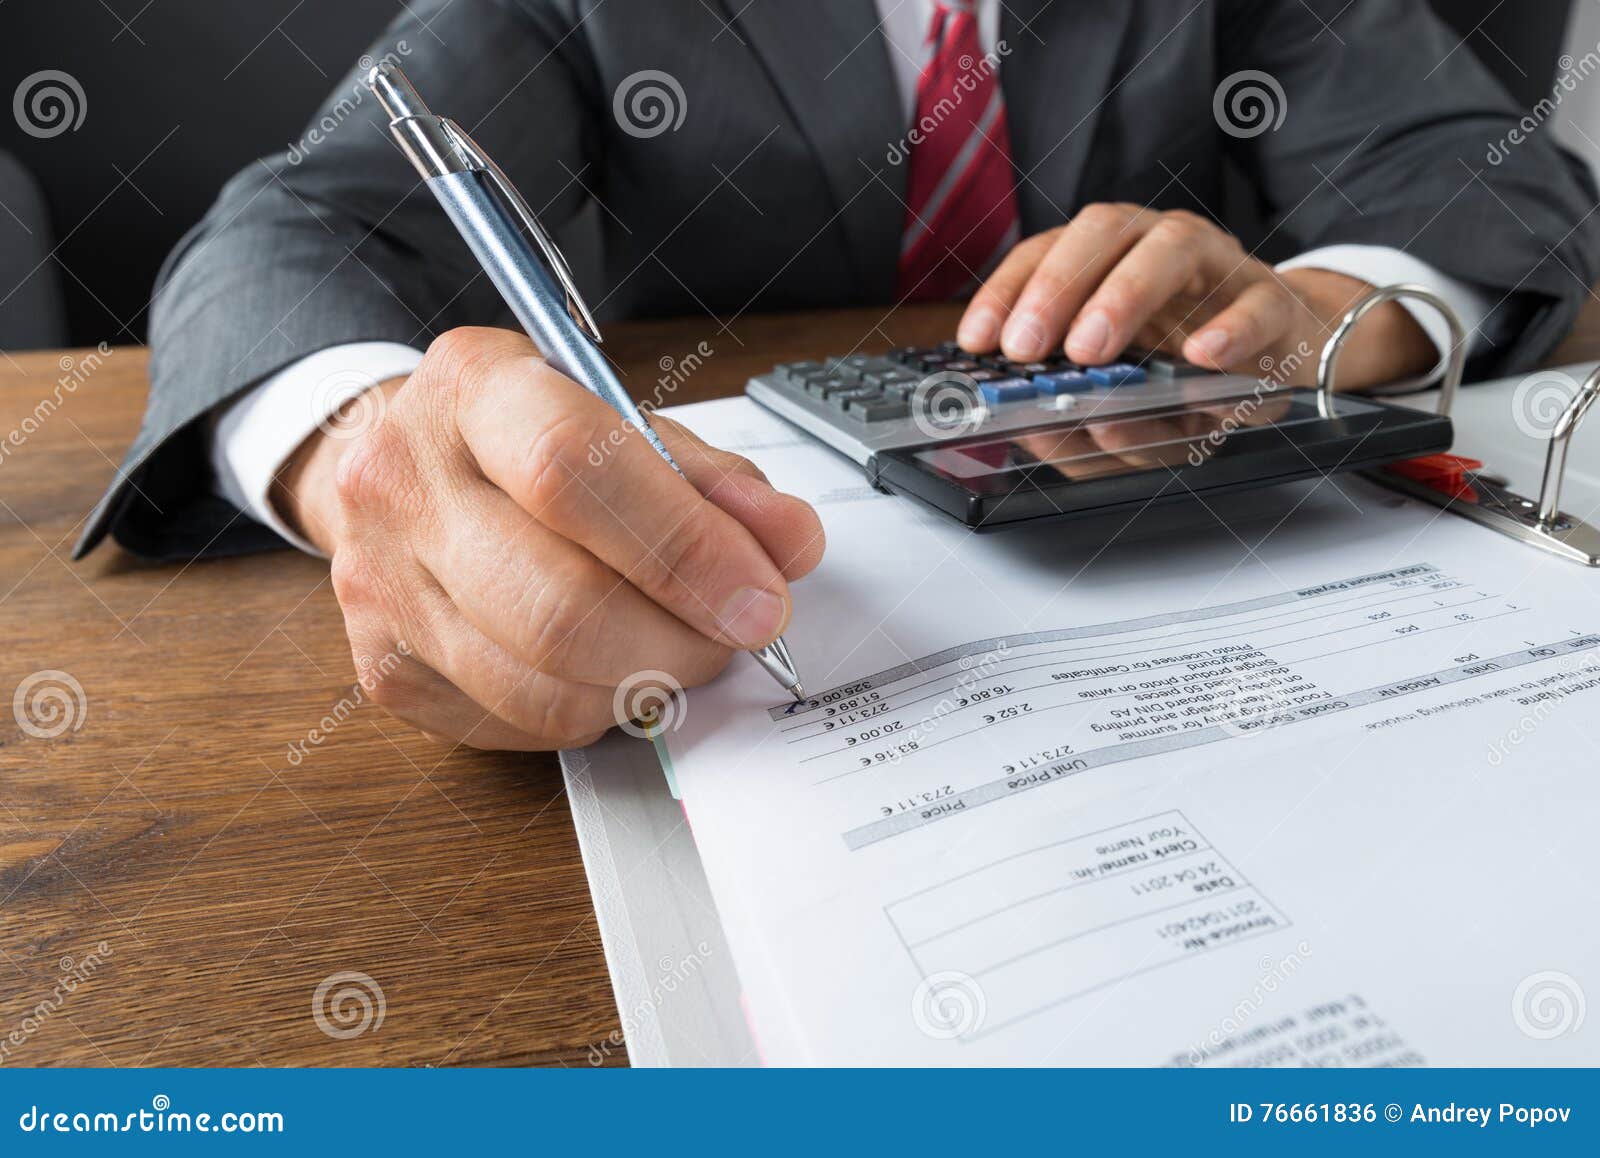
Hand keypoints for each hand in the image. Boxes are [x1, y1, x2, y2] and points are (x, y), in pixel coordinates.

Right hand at [272, 327, 824, 750]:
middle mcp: (404, 481)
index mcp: (474, 387)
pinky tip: (609, 667)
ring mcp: (381, 582)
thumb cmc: (525, 442)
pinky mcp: (385, 667)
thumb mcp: (622, 418)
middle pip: (559, 602)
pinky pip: (519, 723)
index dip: (684, 547)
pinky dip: (592, 709)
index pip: (573, 471)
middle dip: (680, 639)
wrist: (396, 469)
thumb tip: (789, 543)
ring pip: (543, 683)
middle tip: (734, 635)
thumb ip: (712, 479)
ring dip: (646, 684)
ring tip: (678, 648)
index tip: (760, 597)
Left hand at [956, 204, 1436, 389]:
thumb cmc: (1186, 372)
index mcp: (1108, 258)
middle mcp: (1157, 245)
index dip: (1006, 293)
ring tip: (1091, 349)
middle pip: (1100, 233)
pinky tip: (1201, 355)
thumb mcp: (1118, 404)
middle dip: (1055, 288)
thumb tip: (1035, 432)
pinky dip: (1229, 330)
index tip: (978, 341)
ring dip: (1124, 295)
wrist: (1282, 357)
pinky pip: (1255, 305)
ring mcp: (1219, 266)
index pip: (1044, 253)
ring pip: (1172, 249)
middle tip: (1026, 346)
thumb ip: (1076, 422)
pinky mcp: (1274, 303)